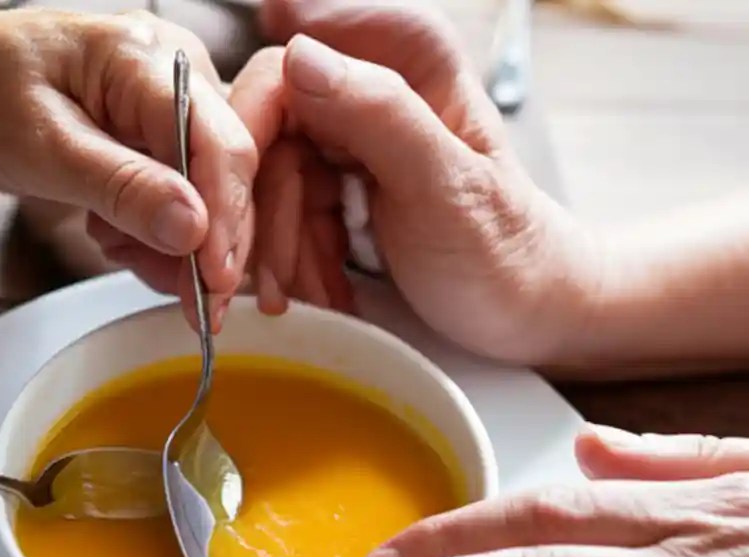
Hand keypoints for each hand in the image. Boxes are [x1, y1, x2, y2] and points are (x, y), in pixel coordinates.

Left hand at [0, 10, 257, 326]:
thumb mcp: (39, 147)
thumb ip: (121, 186)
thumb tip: (194, 230)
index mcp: (145, 55)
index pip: (217, 142)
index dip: (224, 219)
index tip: (214, 283)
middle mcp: (173, 71)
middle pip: (226, 169)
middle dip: (209, 244)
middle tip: (194, 307)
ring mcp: (167, 101)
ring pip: (207, 189)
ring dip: (177, 243)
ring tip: (122, 257)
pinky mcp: (154, 131)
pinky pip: (180, 192)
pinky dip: (156, 230)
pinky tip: (117, 240)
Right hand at [230, 1, 601, 361]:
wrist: (522, 310)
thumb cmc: (503, 251)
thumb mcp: (444, 186)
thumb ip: (379, 114)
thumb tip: (297, 56)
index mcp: (409, 54)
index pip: (293, 58)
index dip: (250, 116)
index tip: (226, 185)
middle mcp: (372, 78)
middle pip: (267, 123)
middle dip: (255, 206)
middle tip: (246, 274)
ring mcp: (350, 127)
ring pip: (265, 173)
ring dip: (271, 245)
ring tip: (298, 297)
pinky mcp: (335, 173)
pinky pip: (279, 205)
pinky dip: (288, 255)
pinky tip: (315, 292)